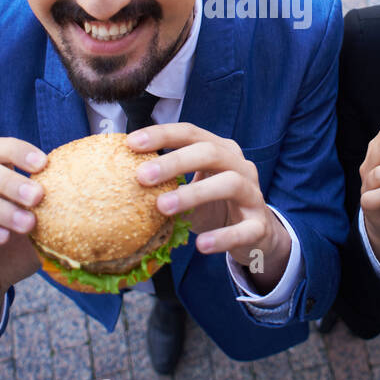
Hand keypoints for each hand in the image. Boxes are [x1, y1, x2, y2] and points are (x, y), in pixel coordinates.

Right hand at [0, 137, 45, 346]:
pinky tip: (4, 238)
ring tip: (27, 224)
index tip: (43, 163)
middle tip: (38, 197)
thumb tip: (103, 208)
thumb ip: (60, 216)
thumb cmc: (17, 250)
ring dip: (0, 208)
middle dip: (12, 181)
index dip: (18, 150)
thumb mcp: (43, 232)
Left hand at [127, 123, 288, 291]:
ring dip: (194, 193)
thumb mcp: (191, 190)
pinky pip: (243, 229)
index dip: (162, 135)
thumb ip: (167, 183)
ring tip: (163, 207)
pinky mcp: (260, 225)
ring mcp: (253, 194)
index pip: (191, 133)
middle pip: (210, 152)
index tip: (131, 143)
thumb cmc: (215, 207)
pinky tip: (201, 245)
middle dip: (175, 162)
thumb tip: (119, 180)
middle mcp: (240, 166)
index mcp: (221, 151)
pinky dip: (222, 237)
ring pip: (230, 184)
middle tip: (142, 176)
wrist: (257, 236)